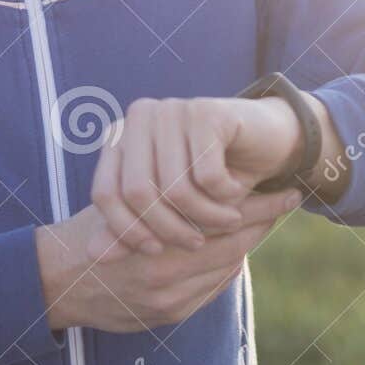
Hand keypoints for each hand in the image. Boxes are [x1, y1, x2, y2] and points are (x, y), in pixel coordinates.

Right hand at [35, 189, 303, 332]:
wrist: (56, 282)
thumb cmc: (89, 231)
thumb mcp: (123, 201)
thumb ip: (165, 196)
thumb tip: (216, 183)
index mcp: (163, 242)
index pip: (229, 221)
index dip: (263, 207)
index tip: (290, 191)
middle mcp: (171, 276)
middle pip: (236, 246)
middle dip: (263, 222)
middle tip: (286, 199)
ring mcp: (172, 300)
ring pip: (227, 267)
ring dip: (246, 242)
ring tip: (263, 218)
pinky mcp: (169, 316)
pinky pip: (212, 289)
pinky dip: (225, 266)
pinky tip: (232, 248)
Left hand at [88, 95, 305, 256]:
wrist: (269, 141)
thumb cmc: (213, 176)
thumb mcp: (169, 207)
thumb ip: (132, 226)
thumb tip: (95, 255)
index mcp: (121, 135)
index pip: (105, 193)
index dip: (127, 230)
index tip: (155, 250)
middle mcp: (141, 116)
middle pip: (138, 193)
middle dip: (169, 229)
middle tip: (196, 242)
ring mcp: (173, 110)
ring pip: (175, 188)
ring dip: (206, 217)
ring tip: (226, 222)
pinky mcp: (206, 112)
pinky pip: (208, 176)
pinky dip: (226, 197)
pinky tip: (237, 193)